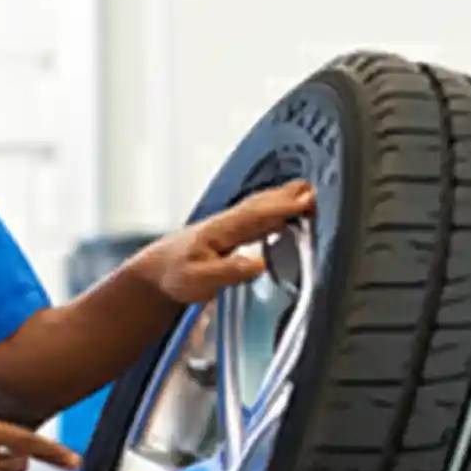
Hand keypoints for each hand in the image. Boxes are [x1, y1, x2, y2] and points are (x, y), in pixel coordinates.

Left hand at [135, 179, 315, 303]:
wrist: (154, 271)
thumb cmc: (174, 275)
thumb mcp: (198, 280)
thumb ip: (228, 272)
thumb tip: (258, 264)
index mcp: (220, 230)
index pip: (256, 215)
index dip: (282, 208)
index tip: (307, 201)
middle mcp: (226, 223)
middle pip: (261, 204)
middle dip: (288, 197)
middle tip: (316, 190)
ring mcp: (227, 225)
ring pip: (259, 207)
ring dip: (283, 199)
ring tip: (308, 193)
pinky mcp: (229, 232)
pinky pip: (257, 216)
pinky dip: (274, 210)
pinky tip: (286, 214)